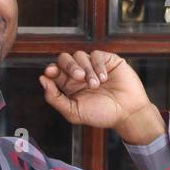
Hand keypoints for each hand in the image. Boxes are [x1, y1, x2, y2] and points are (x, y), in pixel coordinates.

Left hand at [38, 50, 162, 143]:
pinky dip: (98, 66)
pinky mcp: (107, 60)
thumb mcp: (74, 112)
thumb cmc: (102, 115)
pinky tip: (104, 79)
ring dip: (87, 69)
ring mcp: (93, 66)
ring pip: (80, 55)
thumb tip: (42, 80)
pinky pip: (96, 55)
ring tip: (96, 85)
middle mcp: (79, 74)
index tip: (51, 72)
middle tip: (79, 77)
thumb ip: (55, 98)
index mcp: (68, 85)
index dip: (51, 69)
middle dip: (69, 65)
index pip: (54, 71)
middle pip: (65, 59)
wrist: (128, 113)